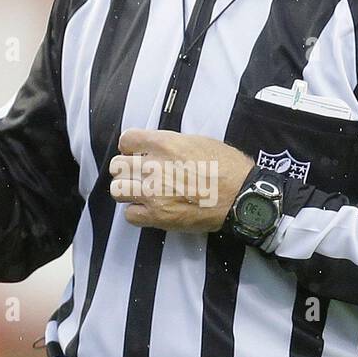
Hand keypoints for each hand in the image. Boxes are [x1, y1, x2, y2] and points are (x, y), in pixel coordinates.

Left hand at [109, 127, 254, 231]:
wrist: (240, 196)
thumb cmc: (227, 168)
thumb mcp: (197, 141)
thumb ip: (170, 143)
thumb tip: (155, 148)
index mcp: (164, 144)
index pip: (126, 140)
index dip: (130, 148)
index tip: (136, 154)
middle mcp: (153, 167)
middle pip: (117, 166)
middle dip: (127, 170)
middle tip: (139, 176)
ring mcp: (152, 192)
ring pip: (117, 190)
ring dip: (128, 191)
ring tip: (142, 193)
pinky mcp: (157, 216)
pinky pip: (129, 215)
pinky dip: (137, 213)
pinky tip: (150, 210)